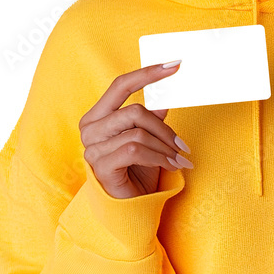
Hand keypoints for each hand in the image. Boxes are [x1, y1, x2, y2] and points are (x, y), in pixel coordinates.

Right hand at [78, 61, 192, 198]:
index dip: (148, 73)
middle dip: (164, 129)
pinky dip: (159, 157)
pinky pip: (135, 150)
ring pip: (138, 132)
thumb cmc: (136, 170)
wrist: (128, 208)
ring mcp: (92, 148)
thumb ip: (152, 116)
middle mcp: (90, 128)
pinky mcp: (101, 166)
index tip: (175, 64)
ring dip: (165, 146)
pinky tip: (170, 165)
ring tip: (179, 158)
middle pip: (135, 111)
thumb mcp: (148, 138)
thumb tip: (167, 93)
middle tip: (183, 145)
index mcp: (98, 115)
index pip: (121, 85)